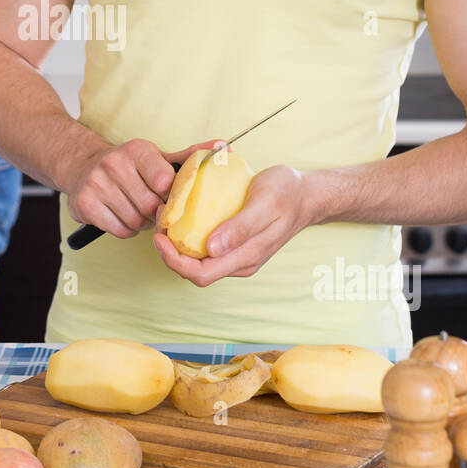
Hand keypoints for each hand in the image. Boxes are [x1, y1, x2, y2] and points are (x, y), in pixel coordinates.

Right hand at [65, 137, 179, 238]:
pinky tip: (122, 217)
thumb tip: (223, 147)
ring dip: (141, 223)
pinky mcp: (85, 203)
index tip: (168, 195)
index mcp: (137, 150)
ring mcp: (97, 183)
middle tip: (153, 207)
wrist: (83, 168)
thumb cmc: (129, 167)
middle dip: (156, 213)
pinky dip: (126, 230)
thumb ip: (189, 157)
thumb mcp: (157, 158)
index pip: (165, 180)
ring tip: (137, 211)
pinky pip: (119, 230)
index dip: (171, 195)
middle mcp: (114, 163)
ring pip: (135, 220)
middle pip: (151, 205)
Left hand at [153, 163, 320, 285]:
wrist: (307, 193)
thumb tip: (211, 248)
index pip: (201, 274)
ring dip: (177, 247)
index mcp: (247, 257)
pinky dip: (189, 238)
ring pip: (199, 263)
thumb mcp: (265, 203)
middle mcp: (240, 262)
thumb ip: (240, 227)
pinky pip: (206, 250)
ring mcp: (239, 256)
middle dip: (170, 253)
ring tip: (166, 219)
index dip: (174, 261)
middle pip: (195, 273)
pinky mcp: (236, 245)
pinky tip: (182, 218)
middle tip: (159, 224)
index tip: (159, 237)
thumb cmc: (287, 193)